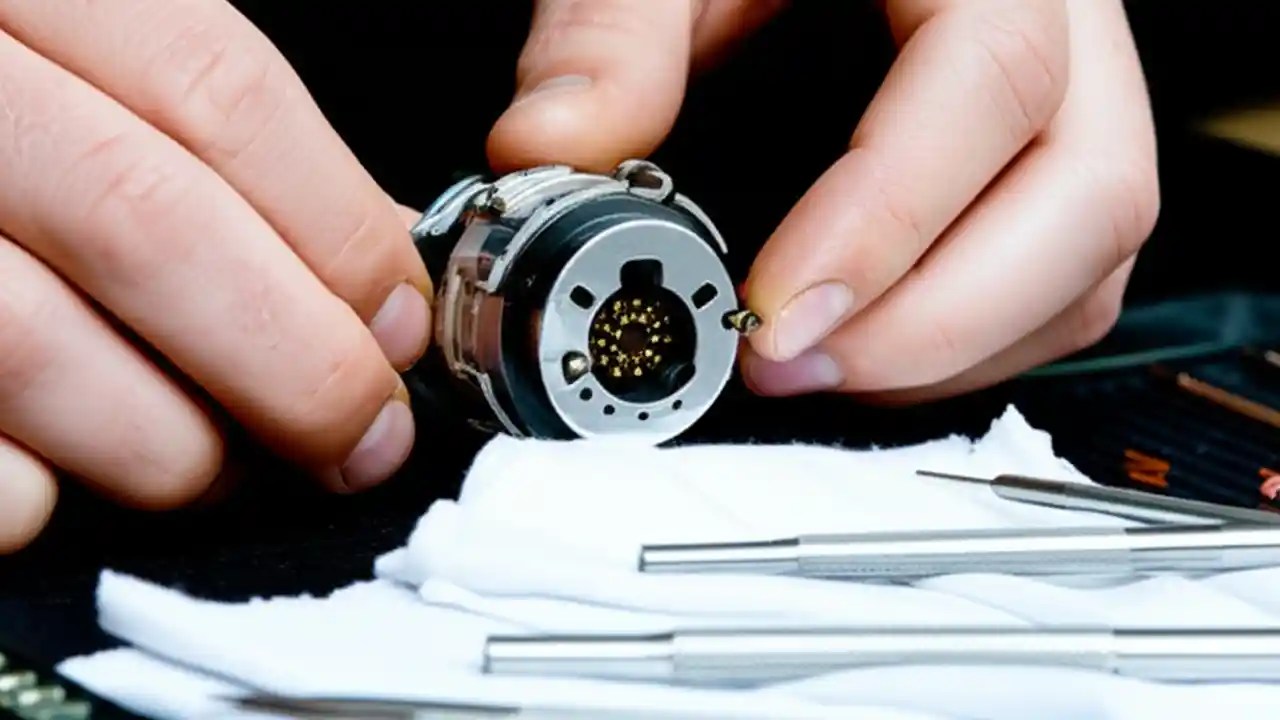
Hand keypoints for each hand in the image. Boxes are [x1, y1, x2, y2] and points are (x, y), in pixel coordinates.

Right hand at [0, 1, 428, 552]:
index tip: (399, 326)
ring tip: (220, 463)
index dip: (339, 228)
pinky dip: (34, 490)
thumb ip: (217, 130)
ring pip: (37, 350)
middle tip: (359, 432)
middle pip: (148, 226)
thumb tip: (375, 256)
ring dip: (176, 446)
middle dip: (294, 364)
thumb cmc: (11, 100)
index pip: (217, 90)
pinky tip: (70, 477)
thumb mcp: (94, 50)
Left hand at [486, 0, 1158, 403]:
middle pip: (1090, 194)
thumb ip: (610, 30)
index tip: (774, 315)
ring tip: (815, 369)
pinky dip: (978, 340)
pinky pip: (1072, 276)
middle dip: (937, 321)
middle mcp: (1068, 21)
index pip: (991, 80)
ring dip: (958, 348)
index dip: (890, 220)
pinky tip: (870, 348)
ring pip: (1093, 253)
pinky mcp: (1062, 150)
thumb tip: (552, 146)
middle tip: (787, 366)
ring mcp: (1084, 91)